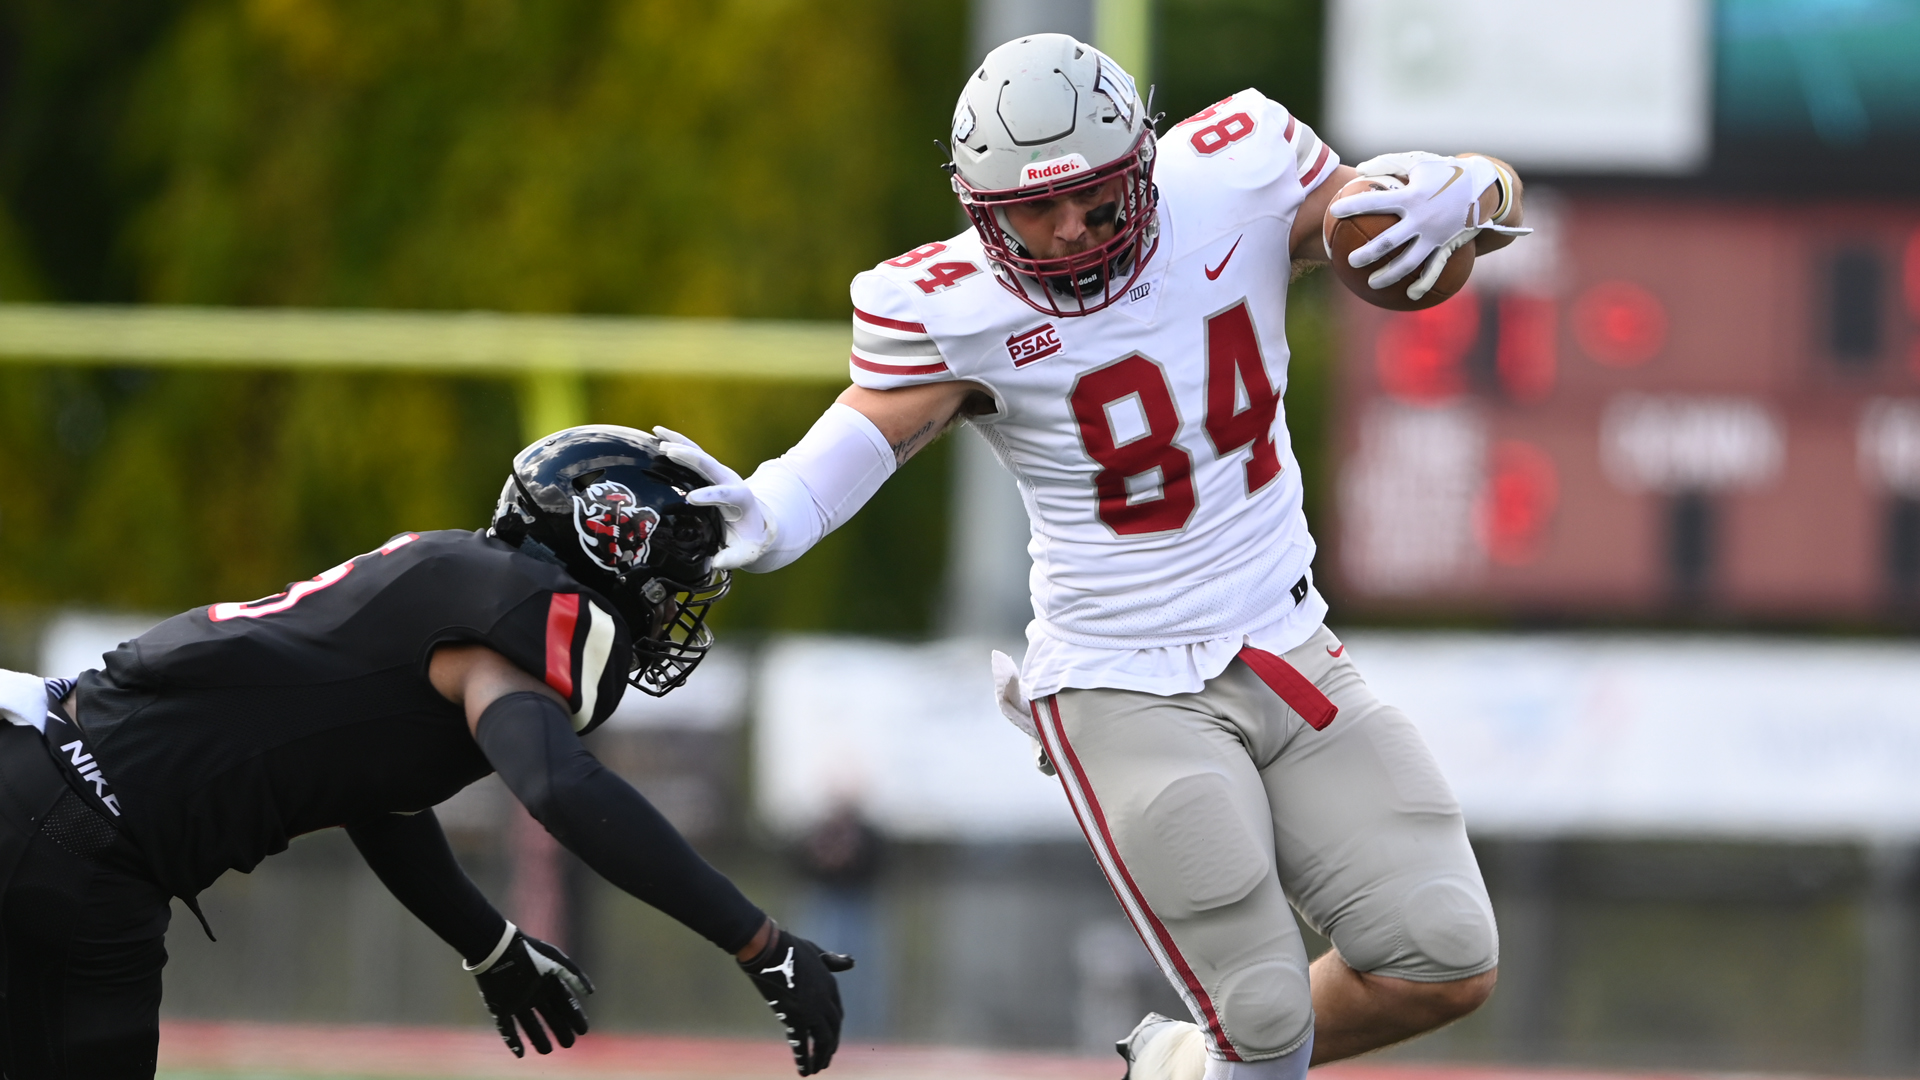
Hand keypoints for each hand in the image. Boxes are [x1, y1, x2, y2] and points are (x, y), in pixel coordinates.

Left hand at [471, 929, 592, 1056]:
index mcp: (548, 983)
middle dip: (560, 1030)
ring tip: (547, 1050)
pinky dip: (513, 1041)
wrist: (498, 949)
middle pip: (550, 1017)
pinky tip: (521, 1053)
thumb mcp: (556, 960)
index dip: (575, 1017)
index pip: (565, 1004)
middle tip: (569, 1043)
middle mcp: (534, 994)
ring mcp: (517, 1002)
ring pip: (530, 1025)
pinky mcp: (500, 1008)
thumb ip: (574, 975)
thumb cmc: (528, 952)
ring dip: (539, 1038)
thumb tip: (591, 992)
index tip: (583, 1030)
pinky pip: (507, 1028)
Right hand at [652, 426, 775, 570]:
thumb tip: (717, 563)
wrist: (755, 521)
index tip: (692, 499)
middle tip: (668, 451)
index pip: (727, 494)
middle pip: (710, 465)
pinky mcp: (708, 470)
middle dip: (691, 458)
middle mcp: (730, 480)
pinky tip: (656, 433)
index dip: (710, 495)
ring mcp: (719, 472)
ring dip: (679, 443)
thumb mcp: (746, 551)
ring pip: (698, 453)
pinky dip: (675, 441)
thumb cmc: (748, 538)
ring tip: (657, 435)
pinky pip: (691, 452)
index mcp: (741, 499)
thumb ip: (733, 558)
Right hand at [738, 925, 855, 1074]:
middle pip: (833, 1028)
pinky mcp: (796, 1017)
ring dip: (822, 1056)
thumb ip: (833, 961)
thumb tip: (851, 962)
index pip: (837, 1012)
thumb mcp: (816, 951)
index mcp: (830, 985)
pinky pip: (802, 1043)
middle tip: (826, 1057)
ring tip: (818, 1068)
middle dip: (831, 1045)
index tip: (832, 1037)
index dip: (834, 1026)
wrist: (771, 951)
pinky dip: (804, 1059)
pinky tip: (805, 1072)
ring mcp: (812, 1010)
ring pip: (824, 1039)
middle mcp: (825, 1000)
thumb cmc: (790, 948)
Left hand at [1331, 153, 1528, 300]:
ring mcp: (1433, 236)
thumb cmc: (1444, 172)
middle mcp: (1421, 219)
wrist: (1483, 186)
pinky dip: (1423, 284)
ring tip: (1370, 285)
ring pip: (1408, 262)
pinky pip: (1434, 269)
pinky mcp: (1445, 246)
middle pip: (1388, 241)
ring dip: (1388, 276)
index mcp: (1411, 196)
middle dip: (1367, 254)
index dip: (1353, 206)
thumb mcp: (1418, 162)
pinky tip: (1410, 296)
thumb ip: (1388, 164)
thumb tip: (1360, 169)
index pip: (1375, 201)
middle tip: (1350, 261)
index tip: (1335, 212)